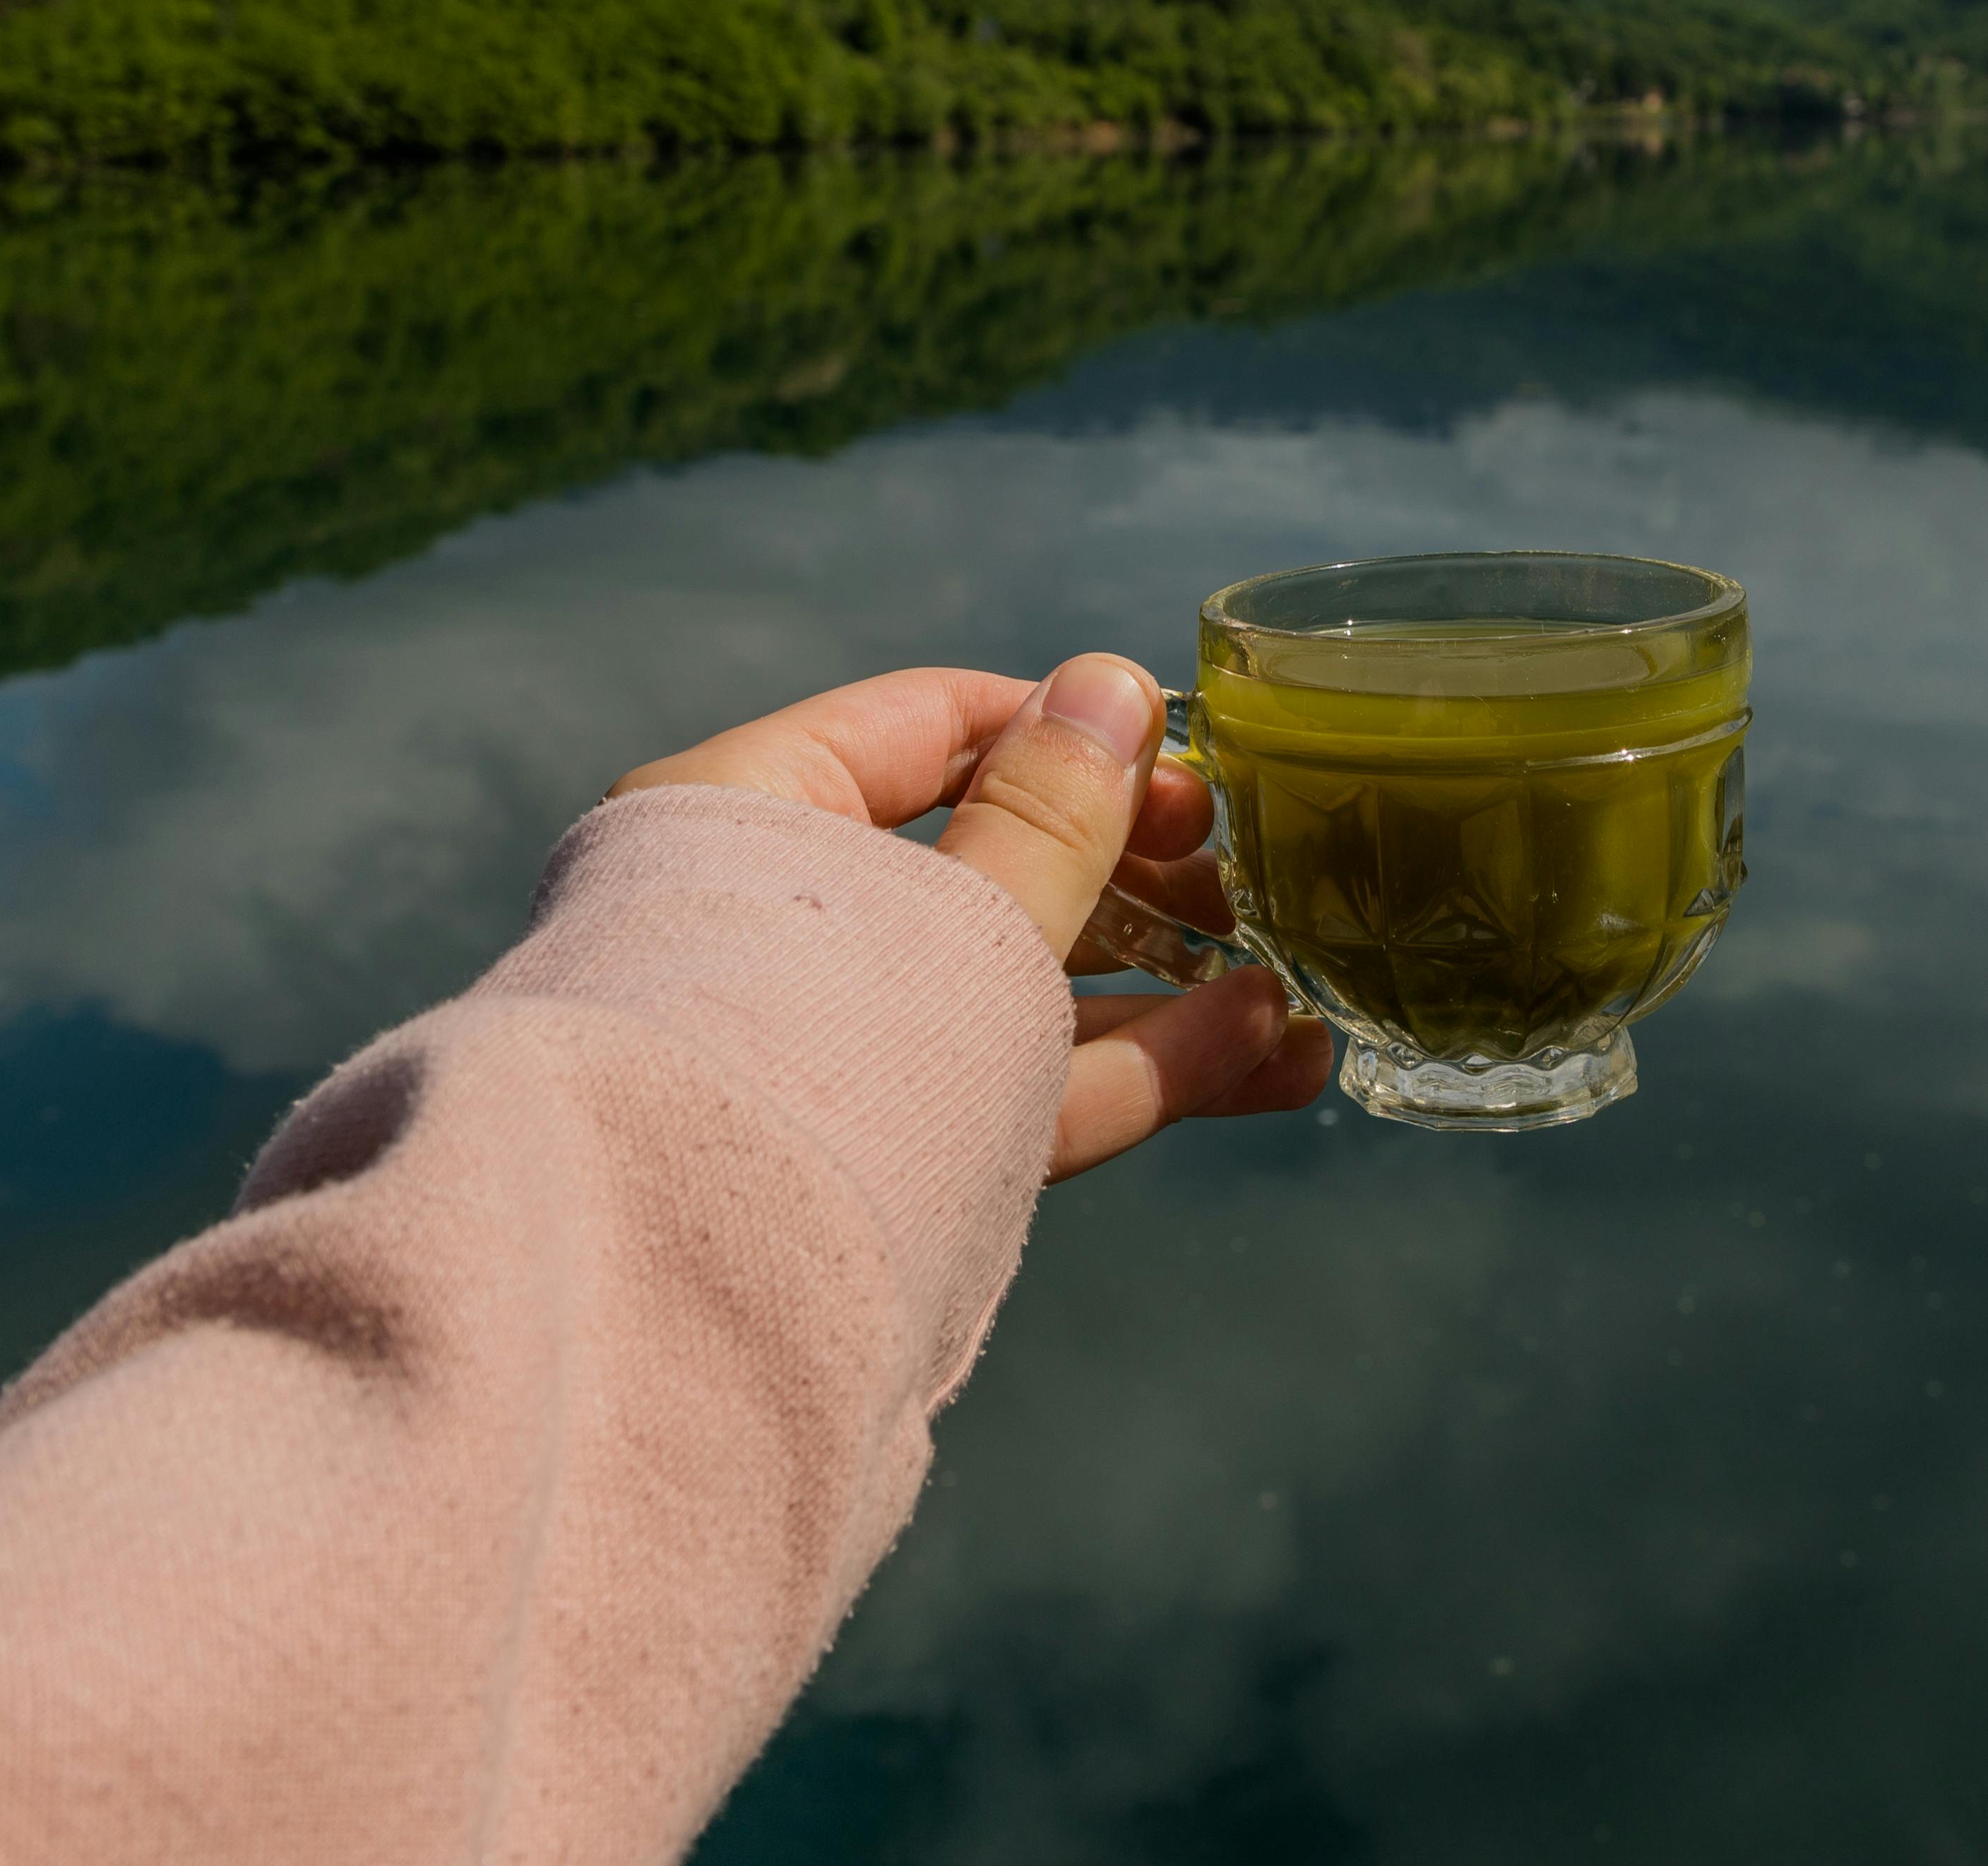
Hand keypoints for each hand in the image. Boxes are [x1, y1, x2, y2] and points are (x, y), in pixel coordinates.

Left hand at [609, 660, 1333, 1179]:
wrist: (690, 1302)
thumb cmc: (810, 1057)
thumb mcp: (961, 914)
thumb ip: (1048, 814)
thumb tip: (1111, 684)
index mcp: (752, 814)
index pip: (927, 727)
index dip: (1065, 731)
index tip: (1181, 763)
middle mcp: (784, 927)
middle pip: (987, 864)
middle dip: (1137, 874)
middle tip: (1243, 874)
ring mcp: (836, 1051)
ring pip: (1018, 992)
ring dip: (1163, 991)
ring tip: (1297, 985)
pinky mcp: (887, 1156)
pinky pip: (1017, 1086)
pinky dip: (1133, 1068)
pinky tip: (1262, 1051)